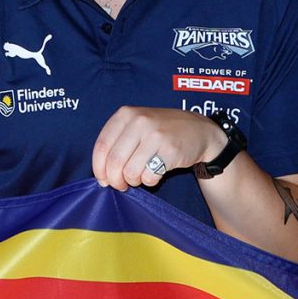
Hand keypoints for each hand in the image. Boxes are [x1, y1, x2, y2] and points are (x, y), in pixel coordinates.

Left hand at [91, 106, 227, 190]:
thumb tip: (102, 177)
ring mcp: (155, 135)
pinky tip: (154, 173)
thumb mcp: (136, 126)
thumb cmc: (161, 132)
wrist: (198, 130)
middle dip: (114, 180)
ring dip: (133, 181)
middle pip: (114, 162)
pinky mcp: (170, 151)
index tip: (103, 179)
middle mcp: (139, 122)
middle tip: (121, 184)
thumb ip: (116, 145)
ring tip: (140, 176)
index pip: (101, 146)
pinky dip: (149, 181)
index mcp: (125, 114)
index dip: (99, 168)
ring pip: (130, 172)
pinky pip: (149, 177)